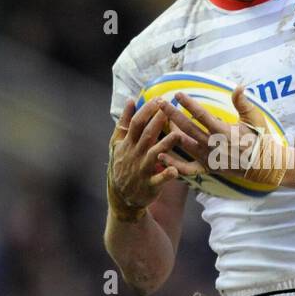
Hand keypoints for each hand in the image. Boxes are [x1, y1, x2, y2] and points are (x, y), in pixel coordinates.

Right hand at [109, 97, 193, 214]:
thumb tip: (130, 100)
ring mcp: (142, 170)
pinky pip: (159, 180)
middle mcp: (135, 155)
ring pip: (154, 155)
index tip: (158, 99)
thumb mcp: (117, 143)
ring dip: (165, 145)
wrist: (121, 196)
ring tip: (177, 135)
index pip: (136, 124)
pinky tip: (175, 170)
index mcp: (128, 144)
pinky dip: (166, 175)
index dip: (146, 111)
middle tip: (169, 108)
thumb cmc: (122, 164)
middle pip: (147, 135)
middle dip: (157, 121)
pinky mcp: (150, 185)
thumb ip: (124, 122)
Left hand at [155, 87, 287, 185]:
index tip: (177, 94)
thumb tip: (240, 86)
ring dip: (169, 132)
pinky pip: (187, 169)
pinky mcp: (207, 168)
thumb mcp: (253, 118)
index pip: (201, 115)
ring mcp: (208, 157)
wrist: (262, 164)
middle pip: (187, 127)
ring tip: (157, 122)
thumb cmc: (258, 138)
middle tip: (159, 103)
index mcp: (223, 131)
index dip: (188, 103)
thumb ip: (242, 102)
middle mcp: (212, 144)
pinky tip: (160, 155)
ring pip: (184, 144)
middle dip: (171, 114)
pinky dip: (173, 164)